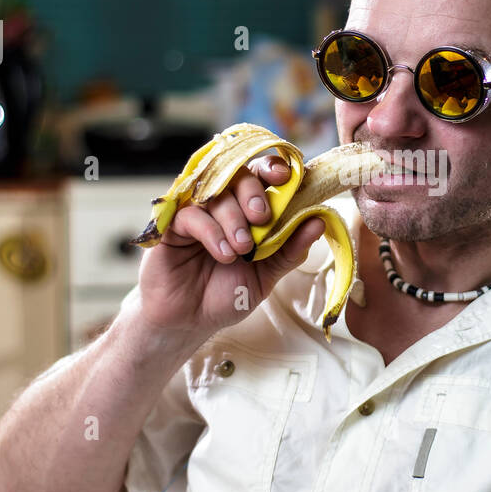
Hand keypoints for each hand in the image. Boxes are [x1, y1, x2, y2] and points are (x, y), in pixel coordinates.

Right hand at [134, 154, 324, 338]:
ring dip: (234, 219)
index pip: (261, 176)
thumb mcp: (267, 274)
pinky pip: (192, 214)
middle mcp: (222, 205)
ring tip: (242, 249)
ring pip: (217, 193)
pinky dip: (212, 232)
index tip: (286, 178)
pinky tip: (223, 254)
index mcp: (247, 210)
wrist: (191, 322)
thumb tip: (319, 221)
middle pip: (238, 175)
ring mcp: (196, 212)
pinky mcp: (171, 225)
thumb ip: (291, 248)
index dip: (274, 169)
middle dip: (254, 193)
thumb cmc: (227, 294)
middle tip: (261, 218)